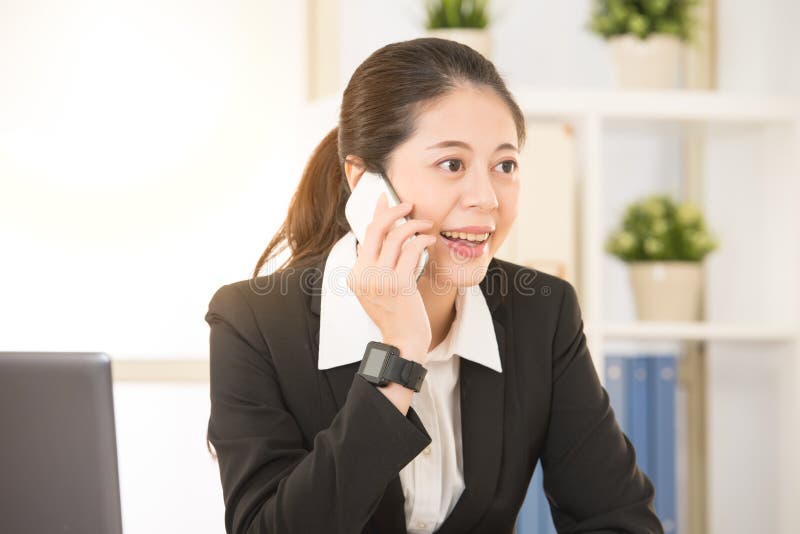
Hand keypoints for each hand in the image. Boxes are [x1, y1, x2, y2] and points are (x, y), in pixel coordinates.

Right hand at [347, 192, 435, 362]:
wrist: (404, 341)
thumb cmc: (396, 315)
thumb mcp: (376, 289)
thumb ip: (375, 265)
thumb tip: (378, 236)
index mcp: (356, 275)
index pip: (365, 235)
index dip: (378, 214)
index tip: (386, 199)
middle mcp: (364, 275)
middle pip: (376, 229)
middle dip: (393, 211)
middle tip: (408, 204)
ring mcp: (380, 279)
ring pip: (396, 237)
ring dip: (414, 225)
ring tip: (425, 224)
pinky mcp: (398, 284)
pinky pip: (411, 250)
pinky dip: (423, 240)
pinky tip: (429, 239)